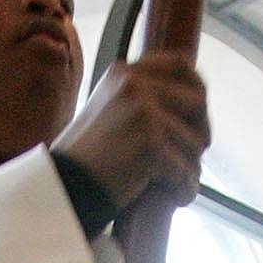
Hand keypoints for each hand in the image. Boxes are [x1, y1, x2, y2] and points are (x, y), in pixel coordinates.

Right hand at [52, 53, 207, 213]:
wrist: (62, 187)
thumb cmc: (85, 159)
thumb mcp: (108, 111)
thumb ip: (140, 100)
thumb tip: (192, 103)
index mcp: (123, 74)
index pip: (180, 64)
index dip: (196, 88)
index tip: (197, 114)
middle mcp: (135, 86)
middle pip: (198, 101)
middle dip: (201, 131)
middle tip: (194, 154)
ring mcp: (144, 113)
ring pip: (194, 142)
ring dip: (189, 168)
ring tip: (174, 184)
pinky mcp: (151, 144)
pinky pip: (186, 170)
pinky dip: (184, 189)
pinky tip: (176, 198)